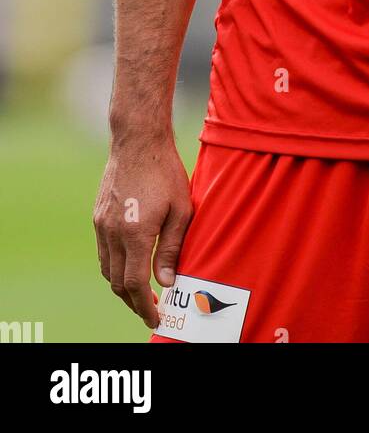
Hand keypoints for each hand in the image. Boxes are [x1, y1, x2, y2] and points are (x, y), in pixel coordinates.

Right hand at [93, 134, 192, 328]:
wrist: (137, 140)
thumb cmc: (165, 172)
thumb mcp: (180, 209)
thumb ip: (172, 248)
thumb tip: (166, 282)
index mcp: (135, 233)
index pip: (134, 284)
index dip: (144, 306)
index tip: (156, 318)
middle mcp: (112, 232)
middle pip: (117, 282)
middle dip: (133, 302)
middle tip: (150, 311)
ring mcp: (101, 224)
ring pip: (106, 269)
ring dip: (121, 287)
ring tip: (140, 294)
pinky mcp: (97, 216)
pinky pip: (103, 252)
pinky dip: (114, 266)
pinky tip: (129, 266)